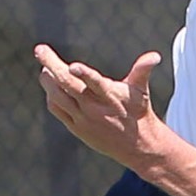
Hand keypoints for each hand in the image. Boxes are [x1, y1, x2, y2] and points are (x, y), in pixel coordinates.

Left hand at [36, 44, 164, 166]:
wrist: (137, 145)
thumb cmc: (138, 111)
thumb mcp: (142, 90)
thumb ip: (142, 70)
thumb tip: (155, 56)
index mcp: (110, 96)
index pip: (95, 83)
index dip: (84, 74)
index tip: (72, 65)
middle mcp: (94, 108)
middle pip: (67, 84)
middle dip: (51, 65)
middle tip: (40, 50)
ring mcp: (83, 119)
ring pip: (57, 97)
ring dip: (48, 80)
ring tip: (44, 68)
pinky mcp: (76, 128)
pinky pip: (57, 109)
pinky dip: (51, 96)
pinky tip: (50, 85)